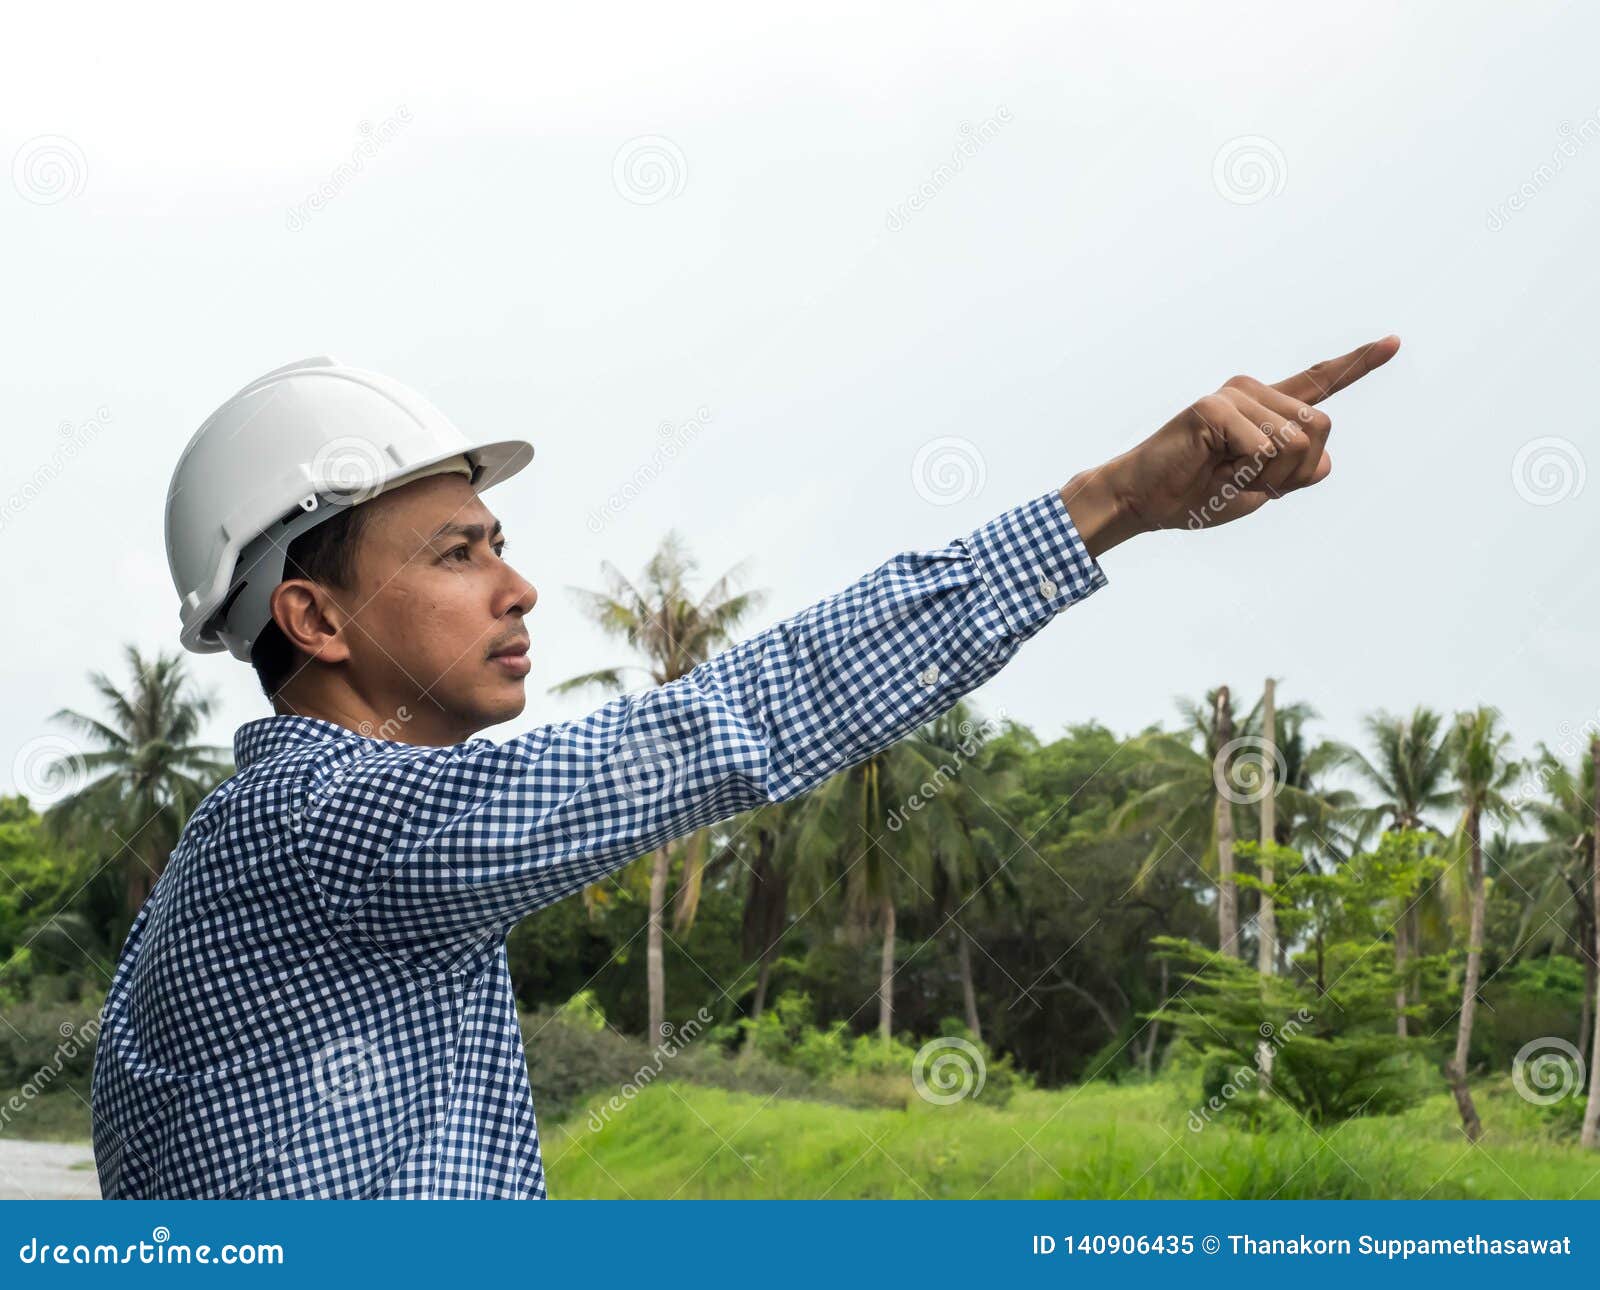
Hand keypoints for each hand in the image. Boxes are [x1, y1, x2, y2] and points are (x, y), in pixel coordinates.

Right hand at [1061, 335, 1400, 555]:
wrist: (1145, 502)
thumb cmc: (1195, 495)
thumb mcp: (1259, 490)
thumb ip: (1296, 472)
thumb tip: (1323, 459)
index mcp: (1266, 411)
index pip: (1318, 382)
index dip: (1358, 364)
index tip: (1394, 342)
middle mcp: (1253, 393)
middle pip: (1319, 427)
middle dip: (1293, 470)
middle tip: (1248, 482)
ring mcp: (1233, 395)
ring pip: (1295, 440)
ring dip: (1268, 474)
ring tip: (1226, 475)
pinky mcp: (1213, 407)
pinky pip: (1262, 447)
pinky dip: (1246, 473)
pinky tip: (1214, 467)